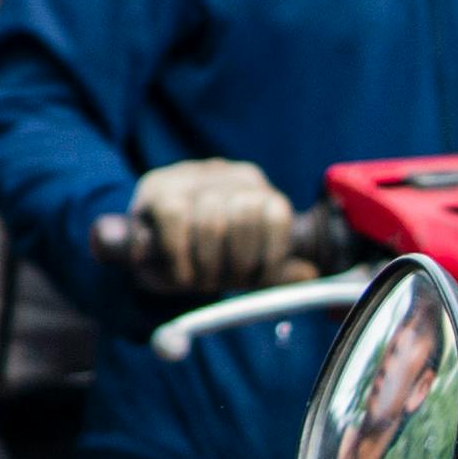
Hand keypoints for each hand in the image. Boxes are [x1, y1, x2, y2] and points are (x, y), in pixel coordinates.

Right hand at [124, 159, 303, 296]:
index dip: (268, 253)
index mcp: (257, 190)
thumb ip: (273, 272)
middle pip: (244, 216)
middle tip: (219, 283)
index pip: (276, 213)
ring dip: (204, 265)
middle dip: (233, 263)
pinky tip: (178, 273)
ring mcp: (191, 176)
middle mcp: (228, 175)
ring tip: (196, 281)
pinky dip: (178, 256)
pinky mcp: (157, 186)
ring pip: (210, 219)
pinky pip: (175, 218)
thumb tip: (310, 273)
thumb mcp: (241, 266)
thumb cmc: (202, 254)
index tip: (253, 278)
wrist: (148, 242)